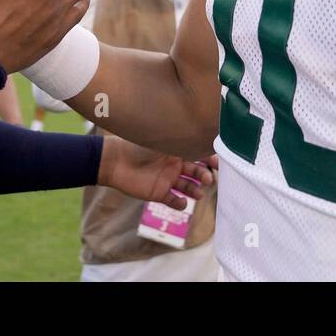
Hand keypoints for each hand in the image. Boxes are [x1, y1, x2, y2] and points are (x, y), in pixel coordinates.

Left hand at [98, 137, 215, 210]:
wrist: (115, 161)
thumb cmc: (138, 145)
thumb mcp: (162, 139)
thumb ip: (181, 138)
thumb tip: (202, 132)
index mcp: (177, 148)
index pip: (199, 154)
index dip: (211, 159)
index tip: (220, 163)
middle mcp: (175, 164)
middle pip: (197, 172)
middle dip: (205, 176)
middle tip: (209, 180)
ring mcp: (167, 179)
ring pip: (189, 187)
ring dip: (196, 190)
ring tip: (198, 193)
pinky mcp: (159, 193)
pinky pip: (174, 201)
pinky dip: (180, 204)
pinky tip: (181, 202)